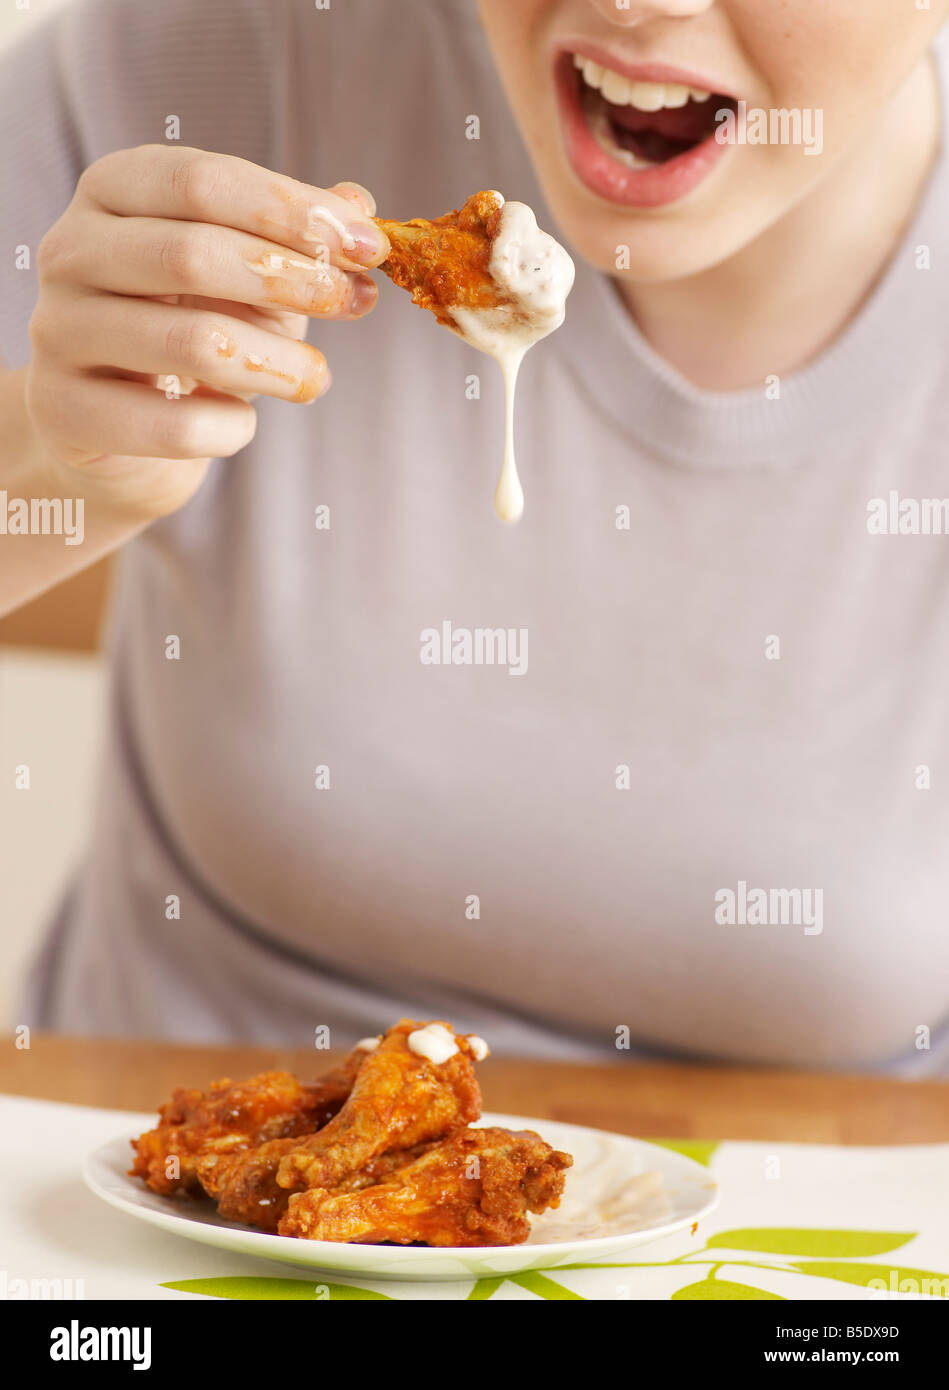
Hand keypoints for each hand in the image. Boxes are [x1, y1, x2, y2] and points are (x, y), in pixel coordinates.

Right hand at [25, 145, 388, 521]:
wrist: (116, 426)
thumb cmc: (189, 328)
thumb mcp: (247, 274)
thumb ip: (297, 238)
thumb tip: (361, 202)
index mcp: (113, 191)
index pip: (203, 182)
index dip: (293, 211)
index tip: (369, 248)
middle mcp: (72, 251)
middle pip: (192, 255)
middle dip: (293, 282)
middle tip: (354, 304)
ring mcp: (60, 331)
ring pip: (192, 343)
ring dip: (279, 364)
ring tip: (316, 378)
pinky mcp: (66, 410)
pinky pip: (175, 426)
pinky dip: (231, 428)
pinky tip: (241, 421)